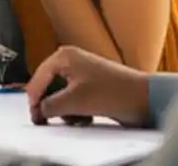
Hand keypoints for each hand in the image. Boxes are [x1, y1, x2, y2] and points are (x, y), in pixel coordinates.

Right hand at [25, 46, 149, 126]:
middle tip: (54, 120)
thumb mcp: (73, 101)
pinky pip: (73, 98)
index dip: (34, 100)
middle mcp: (70, 60)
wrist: (143, 99)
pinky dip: (76, 109)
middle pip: (48, 87)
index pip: (37, 80)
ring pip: (60, 95)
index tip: (36, 119)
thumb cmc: (111, 93)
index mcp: (63, 57)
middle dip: (52, 105)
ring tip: (77, 118)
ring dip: (65, 110)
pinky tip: (85, 117)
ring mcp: (81, 71)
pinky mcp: (91, 84)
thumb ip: (49, 106)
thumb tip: (38, 111)